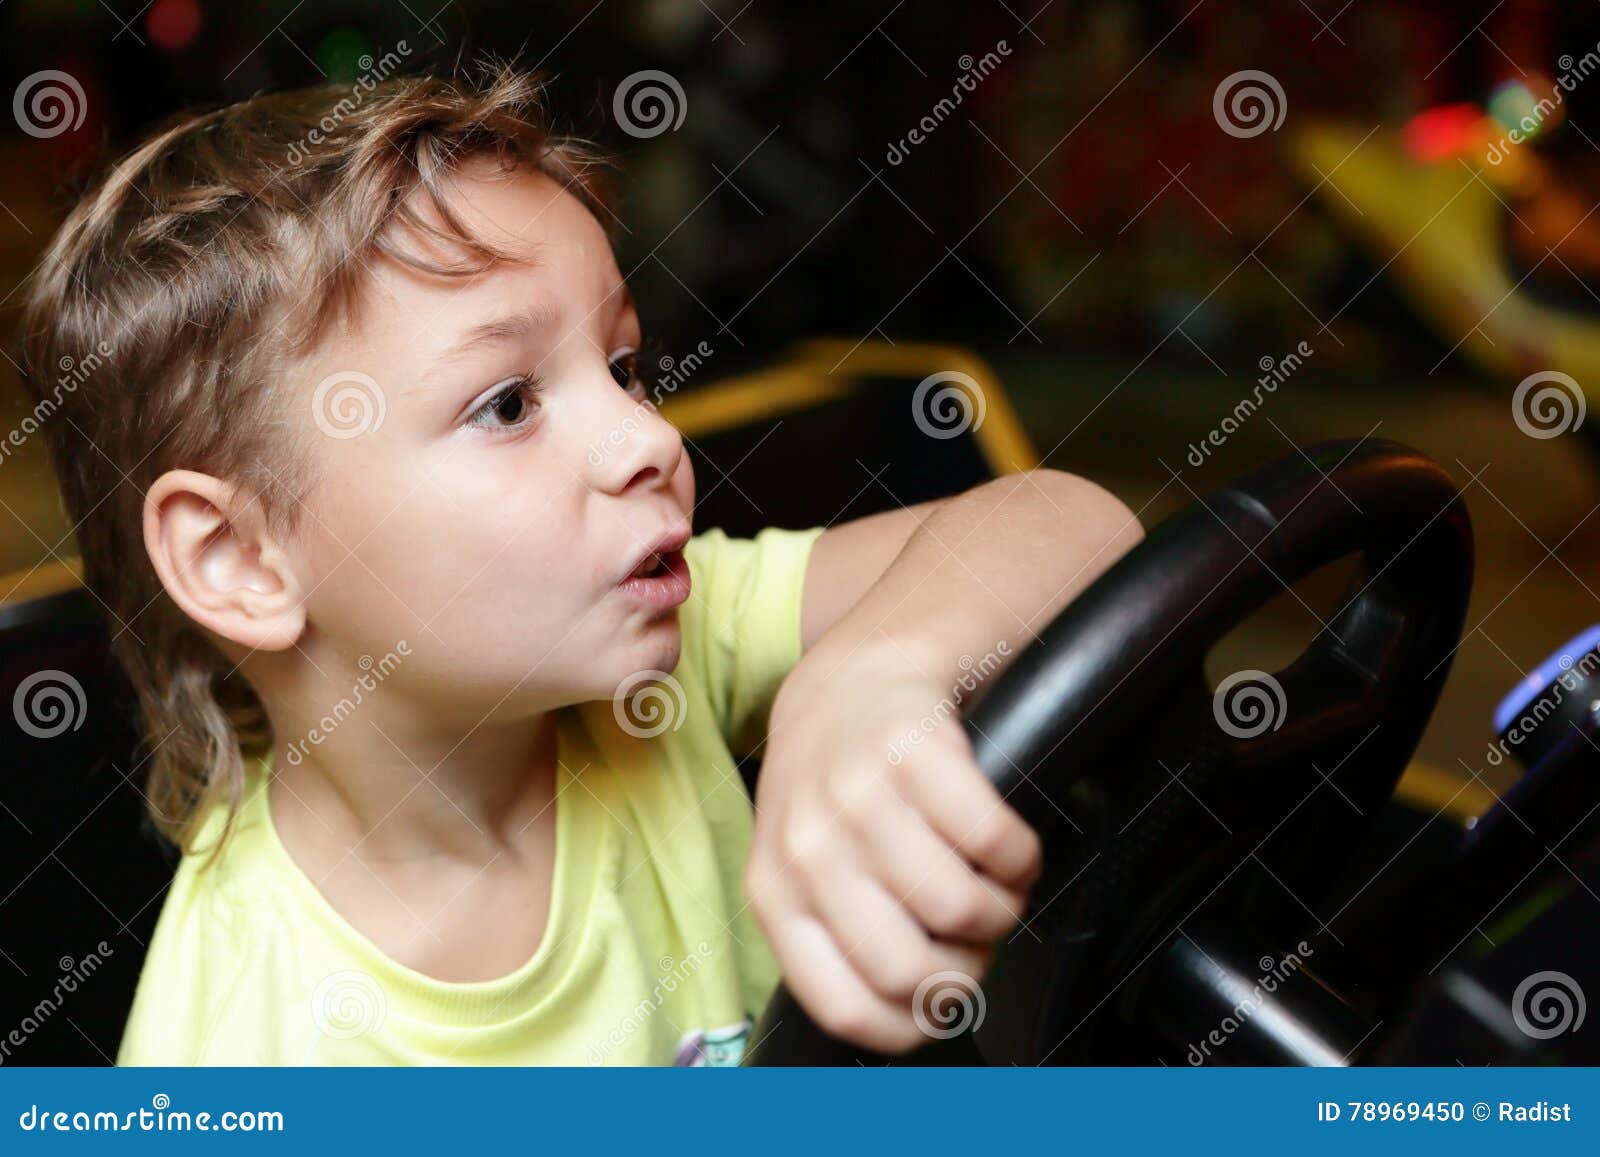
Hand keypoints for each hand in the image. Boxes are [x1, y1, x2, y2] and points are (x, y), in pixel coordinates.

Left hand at [744, 641, 1042, 1053]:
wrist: (853, 676)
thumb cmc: (838, 783)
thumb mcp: (804, 865)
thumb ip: (833, 935)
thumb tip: (898, 1019)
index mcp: (776, 891)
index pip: (844, 1005)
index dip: (911, 1026)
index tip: (939, 1010)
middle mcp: (808, 846)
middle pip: (910, 969)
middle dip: (964, 970)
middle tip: (974, 940)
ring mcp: (859, 795)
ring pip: (959, 909)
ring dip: (1000, 910)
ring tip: (992, 886)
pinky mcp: (915, 751)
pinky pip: (995, 842)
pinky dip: (1019, 857)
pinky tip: (1005, 845)